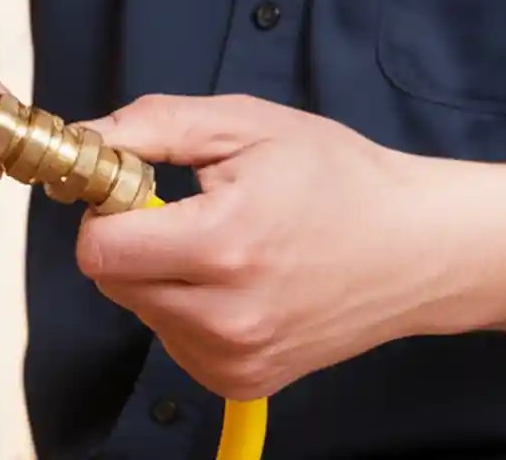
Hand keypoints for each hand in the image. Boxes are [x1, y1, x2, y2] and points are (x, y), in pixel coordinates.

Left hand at [74, 94, 471, 399]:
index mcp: (222, 246)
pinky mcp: (242, 380)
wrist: (420, 248)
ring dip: (159, 273)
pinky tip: (236, 281)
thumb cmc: (341, 180)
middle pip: (111, 279)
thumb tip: (85, 137)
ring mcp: (235, 357)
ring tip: (225, 245)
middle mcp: (225, 317)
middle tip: (186, 210)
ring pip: (140, 308)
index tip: (132, 187)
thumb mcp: (246, 124)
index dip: (105, 209)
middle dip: (131, 238)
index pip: (98, 249)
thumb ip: (152, 125)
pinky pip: (172, 337)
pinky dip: (186, 307)